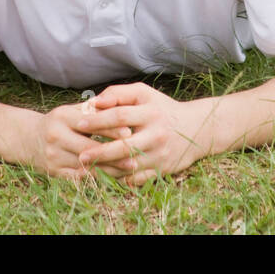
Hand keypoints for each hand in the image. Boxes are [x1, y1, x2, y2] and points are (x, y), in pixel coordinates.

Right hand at [32, 101, 132, 182]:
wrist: (29, 138)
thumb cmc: (59, 122)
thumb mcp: (71, 111)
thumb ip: (93, 109)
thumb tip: (120, 106)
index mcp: (62, 116)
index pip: (90, 123)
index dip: (110, 129)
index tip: (130, 133)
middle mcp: (56, 135)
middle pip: (89, 148)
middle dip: (113, 154)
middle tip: (134, 158)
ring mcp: (53, 156)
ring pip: (86, 166)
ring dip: (109, 170)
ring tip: (128, 171)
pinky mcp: (53, 172)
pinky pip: (79, 178)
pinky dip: (97, 179)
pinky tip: (113, 180)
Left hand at [74, 84, 206, 186]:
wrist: (195, 129)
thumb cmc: (161, 108)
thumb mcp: (144, 94)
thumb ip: (118, 93)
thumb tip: (93, 102)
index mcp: (150, 113)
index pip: (120, 116)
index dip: (98, 120)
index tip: (79, 123)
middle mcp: (156, 135)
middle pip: (124, 146)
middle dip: (100, 152)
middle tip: (80, 155)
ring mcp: (159, 155)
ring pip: (129, 166)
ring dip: (106, 170)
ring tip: (86, 170)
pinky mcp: (162, 171)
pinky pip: (138, 179)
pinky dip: (120, 180)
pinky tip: (104, 179)